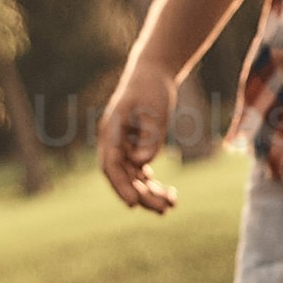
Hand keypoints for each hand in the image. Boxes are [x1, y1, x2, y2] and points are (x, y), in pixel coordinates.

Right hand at [98, 56, 189, 217]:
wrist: (151, 73)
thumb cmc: (151, 87)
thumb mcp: (154, 110)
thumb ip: (149, 136)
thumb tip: (143, 164)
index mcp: (111, 131)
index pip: (111, 165)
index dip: (120, 186)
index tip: (133, 204)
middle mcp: (113, 142)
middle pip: (122, 176)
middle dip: (141, 195)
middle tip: (164, 210)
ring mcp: (122, 146)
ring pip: (132, 177)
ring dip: (149, 193)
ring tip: (171, 205)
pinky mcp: (133, 147)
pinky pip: (139, 172)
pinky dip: (152, 183)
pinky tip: (169, 193)